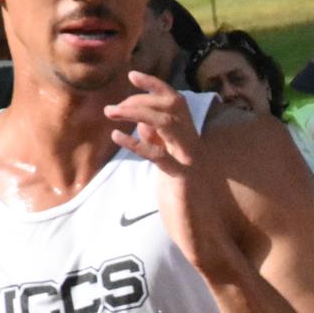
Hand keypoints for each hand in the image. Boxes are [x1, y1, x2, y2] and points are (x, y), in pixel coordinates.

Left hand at [105, 71, 250, 284]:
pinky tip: (118, 137)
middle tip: (115, 105)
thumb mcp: (168, 169)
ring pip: (166, 123)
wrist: (202, 237)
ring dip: (136, 113)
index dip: (156, 85)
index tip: (133, 74)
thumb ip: (160, 147)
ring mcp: (189, 161)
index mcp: (190, 142)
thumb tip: (144, 127)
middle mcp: (193, 146)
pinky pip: (158, 154)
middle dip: (142, 98)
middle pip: (172, 105)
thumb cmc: (185, 206)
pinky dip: (136, 143)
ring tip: (110, 113)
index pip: (176, 102)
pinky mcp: (182, 179)